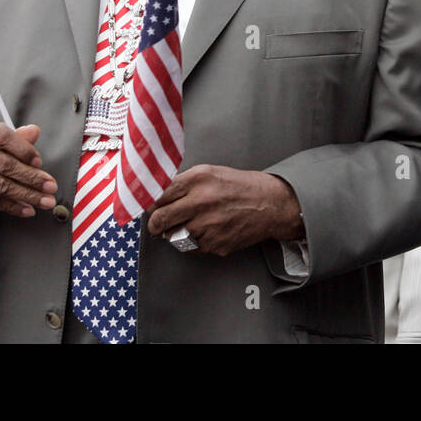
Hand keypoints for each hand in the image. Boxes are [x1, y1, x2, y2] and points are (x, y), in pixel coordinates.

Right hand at [0, 114, 56, 216]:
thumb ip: (16, 135)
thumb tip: (34, 132)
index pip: (3, 138)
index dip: (24, 150)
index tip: (39, 162)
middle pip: (3, 165)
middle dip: (31, 178)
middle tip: (50, 186)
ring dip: (26, 195)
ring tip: (45, 200)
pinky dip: (12, 206)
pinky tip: (28, 209)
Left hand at [146, 165, 303, 255]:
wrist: (270, 204)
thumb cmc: (240, 187)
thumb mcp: (211, 172)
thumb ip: (184, 183)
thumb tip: (158, 196)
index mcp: (198, 180)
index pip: (159, 195)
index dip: (151, 205)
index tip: (151, 209)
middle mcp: (201, 201)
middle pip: (160, 220)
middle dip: (155, 225)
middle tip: (157, 225)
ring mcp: (208, 225)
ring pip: (174, 237)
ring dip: (176, 234)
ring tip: (191, 225)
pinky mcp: (215, 244)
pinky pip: (192, 248)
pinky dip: (196, 242)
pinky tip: (209, 231)